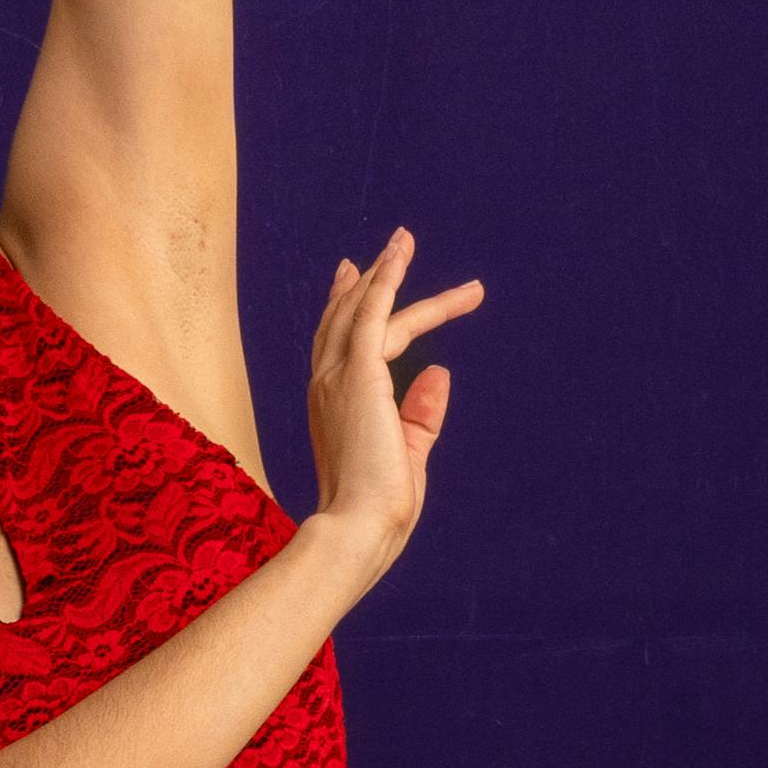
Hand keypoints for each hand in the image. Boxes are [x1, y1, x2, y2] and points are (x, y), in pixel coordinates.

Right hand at [305, 230, 482, 571]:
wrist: (359, 528)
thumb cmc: (378, 505)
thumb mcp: (408, 449)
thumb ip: (422, 412)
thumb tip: (440, 372)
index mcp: (334, 404)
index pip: (338, 342)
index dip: (348, 304)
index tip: (357, 274)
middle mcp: (327, 384)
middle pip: (348, 317)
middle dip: (370, 279)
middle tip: (395, 245)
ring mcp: (337, 377)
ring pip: (364, 310)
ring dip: (389, 272)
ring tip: (408, 239)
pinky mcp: (358, 375)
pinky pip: (373, 314)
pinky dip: (387, 281)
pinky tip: (402, 256)